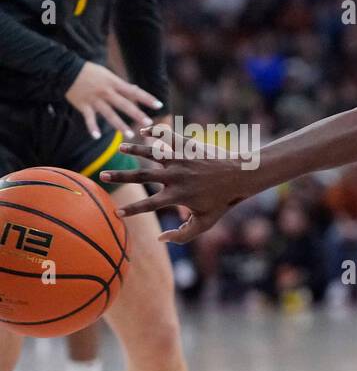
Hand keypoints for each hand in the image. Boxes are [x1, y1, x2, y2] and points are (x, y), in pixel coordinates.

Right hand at [64, 62, 161, 138]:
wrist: (65, 69)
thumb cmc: (89, 72)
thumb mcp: (107, 75)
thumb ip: (121, 84)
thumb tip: (136, 89)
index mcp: (113, 83)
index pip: (133, 91)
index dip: (146, 98)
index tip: (159, 105)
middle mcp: (105, 92)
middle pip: (123, 104)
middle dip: (136, 114)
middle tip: (148, 123)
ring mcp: (94, 99)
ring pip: (109, 114)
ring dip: (119, 125)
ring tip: (128, 134)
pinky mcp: (83, 105)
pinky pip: (89, 118)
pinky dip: (92, 127)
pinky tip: (97, 136)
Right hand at [102, 128, 257, 241]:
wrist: (240, 177)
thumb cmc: (222, 201)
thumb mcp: (205, 222)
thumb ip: (183, 235)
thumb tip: (160, 239)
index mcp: (178, 196)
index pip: (149, 206)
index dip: (131, 210)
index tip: (116, 213)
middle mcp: (176, 178)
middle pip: (142, 177)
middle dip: (121, 177)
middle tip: (102, 175)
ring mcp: (181, 160)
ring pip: (152, 153)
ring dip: (134, 150)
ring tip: (120, 148)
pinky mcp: (188, 146)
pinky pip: (168, 135)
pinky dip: (156, 131)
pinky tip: (144, 131)